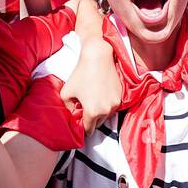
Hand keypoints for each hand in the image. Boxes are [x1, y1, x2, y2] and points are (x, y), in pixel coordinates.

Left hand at [60, 0, 121, 132]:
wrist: (97, 57)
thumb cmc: (80, 73)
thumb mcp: (66, 92)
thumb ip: (67, 107)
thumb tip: (71, 114)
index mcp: (92, 112)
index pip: (88, 129)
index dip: (83, 128)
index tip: (80, 125)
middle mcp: (106, 110)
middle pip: (98, 123)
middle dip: (92, 120)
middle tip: (85, 111)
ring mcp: (115, 103)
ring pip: (107, 114)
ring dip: (100, 112)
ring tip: (92, 100)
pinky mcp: (120, 95)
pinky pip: (112, 105)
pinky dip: (107, 103)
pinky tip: (99, 93)